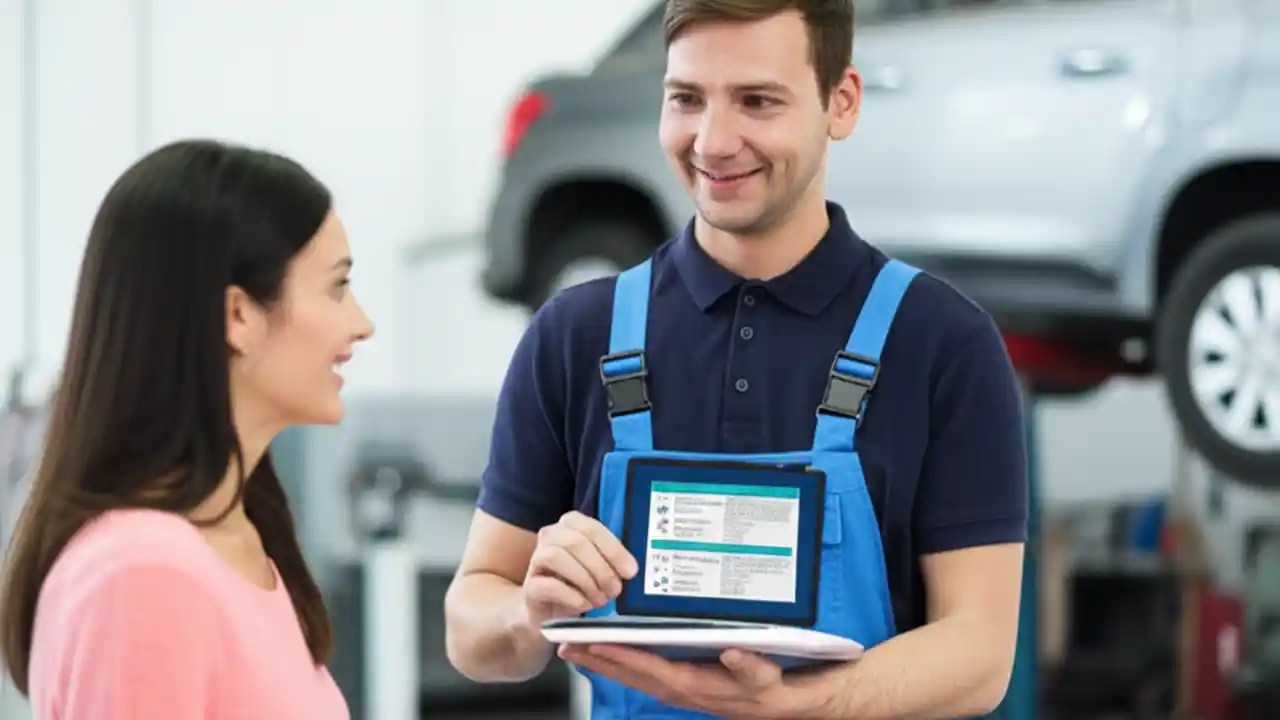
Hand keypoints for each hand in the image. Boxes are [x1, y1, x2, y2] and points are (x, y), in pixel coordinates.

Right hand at [522, 511, 637, 626]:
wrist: (548, 613)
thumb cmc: (577, 585)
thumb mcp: (598, 569)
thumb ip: (612, 562)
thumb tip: (630, 569)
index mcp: (571, 524)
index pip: (592, 528)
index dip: (613, 550)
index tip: (630, 572)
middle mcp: (550, 535)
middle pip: (576, 542)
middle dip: (601, 569)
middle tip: (614, 591)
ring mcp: (536, 559)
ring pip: (557, 557)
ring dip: (585, 581)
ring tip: (599, 600)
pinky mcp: (529, 587)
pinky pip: (548, 585)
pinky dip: (571, 596)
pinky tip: (583, 604)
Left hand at [559, 644, 809, 719]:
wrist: (781, 703)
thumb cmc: (770, 687)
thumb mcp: (767, 676)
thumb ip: (750, 666)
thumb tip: (731, 652)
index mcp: (694, 685)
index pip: (649, 669)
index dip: (619, 657)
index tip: (592, 645)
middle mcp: (679, 689)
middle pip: (631, 674)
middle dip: (597, 659)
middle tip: (564, 644)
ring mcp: (678, 688)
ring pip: (633, 674)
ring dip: (603, 661)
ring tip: (574, 647)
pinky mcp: (680, 683)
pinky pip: (643, 673)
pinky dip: (622, 662)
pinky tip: (608, 651)